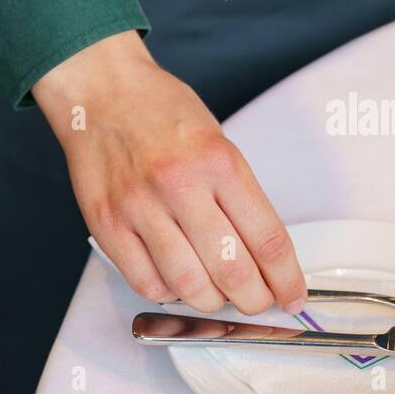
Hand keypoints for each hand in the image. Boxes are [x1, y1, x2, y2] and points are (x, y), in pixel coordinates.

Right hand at [32, 31, 307, 315]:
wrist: (101, 90)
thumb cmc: (163, 112)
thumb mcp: (219, 142)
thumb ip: (239, 196)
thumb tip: (262, 255)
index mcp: (220, 162)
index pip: (268, 239)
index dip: (287, 279)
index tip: (293, 296)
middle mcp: (181, 185)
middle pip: (233, 270)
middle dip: (255, 300)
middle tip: (259, 302)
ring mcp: (140, 207)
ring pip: (189, 285)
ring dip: (212, 303)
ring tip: (219, 296)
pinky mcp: (107, 224)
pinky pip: (146, 282)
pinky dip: (169, 293)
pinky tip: (177, 281)